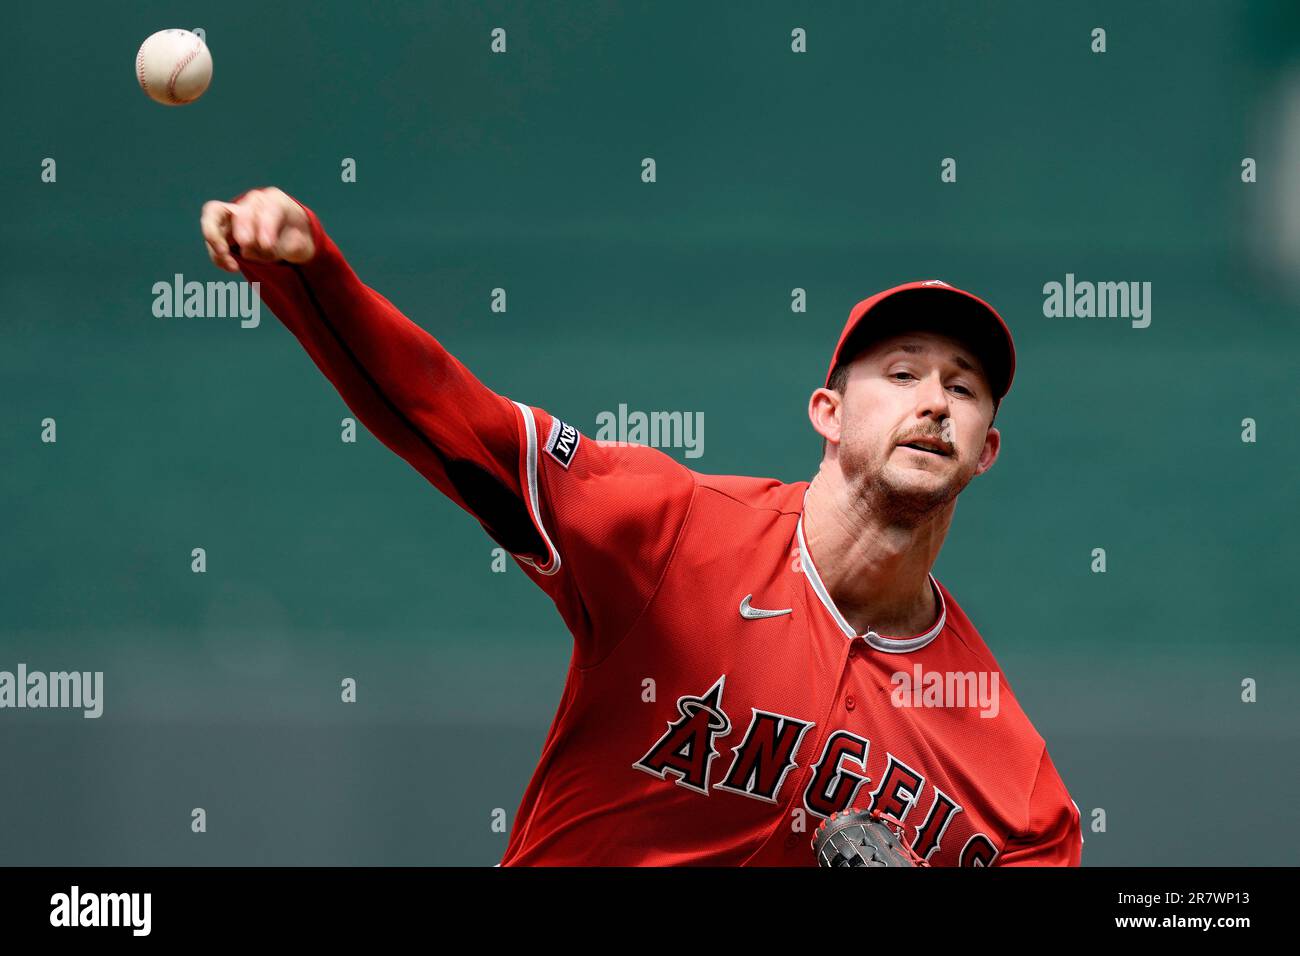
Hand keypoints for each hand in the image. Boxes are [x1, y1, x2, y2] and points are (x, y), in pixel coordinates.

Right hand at [200, 187, 314, 272]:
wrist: (291, 240)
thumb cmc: (297, 238)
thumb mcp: (302, 243)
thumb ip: (286, 246)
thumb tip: (262, 248)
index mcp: (276, 201)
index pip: (269, 208)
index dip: (266, 226)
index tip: (267, 245)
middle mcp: (253, 204)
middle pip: (240, 209)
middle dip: (242, 227)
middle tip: (245, 244)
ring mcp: (235, 215)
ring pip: (214, 217)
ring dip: (217, 239)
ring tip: (232, 263)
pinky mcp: (223, 230)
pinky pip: (212, 236)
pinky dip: (217, 254)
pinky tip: (232, 267)